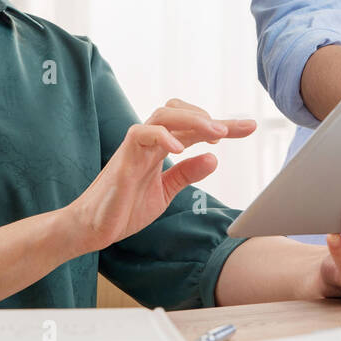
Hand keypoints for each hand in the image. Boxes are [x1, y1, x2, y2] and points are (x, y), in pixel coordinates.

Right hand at [67, 98, 255, 252]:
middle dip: (210, 116)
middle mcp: (149, 141)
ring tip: (216, 132)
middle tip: (236, 129)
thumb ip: (186, 174)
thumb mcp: (165, 192)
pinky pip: (141, 133)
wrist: (92, 229)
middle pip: (179, 111)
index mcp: (159, 148)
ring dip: (193, 119)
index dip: (222, 125)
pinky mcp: (123, 158)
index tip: (248, 127)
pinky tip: (182, 148)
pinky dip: (163, 135)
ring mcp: (135, 147)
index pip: (193, 128)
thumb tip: (213, 157)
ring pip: (163, 114)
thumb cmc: (123, 208)